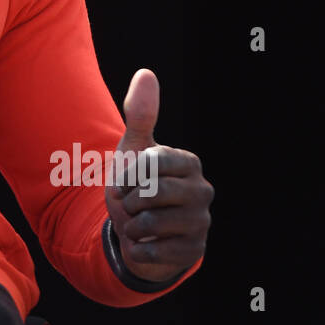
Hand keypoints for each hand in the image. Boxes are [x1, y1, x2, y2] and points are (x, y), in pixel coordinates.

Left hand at [104, 69, 213, 283]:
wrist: (138, 230)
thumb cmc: (137, 185)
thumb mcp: (134, 150)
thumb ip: (139, 114)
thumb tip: (146, 73)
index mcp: (188, 162)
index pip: (152, 161)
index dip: (128, 174)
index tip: (123, 181)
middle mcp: (202, 191)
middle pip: (152, 193)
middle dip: (129, 201)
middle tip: (131, 204)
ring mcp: (201, 223)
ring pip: (151, 223)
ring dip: (131, 225)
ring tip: (137, 223)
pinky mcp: (193, 252)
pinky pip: (153, 251)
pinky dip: (138, 248)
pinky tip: (144, 243)